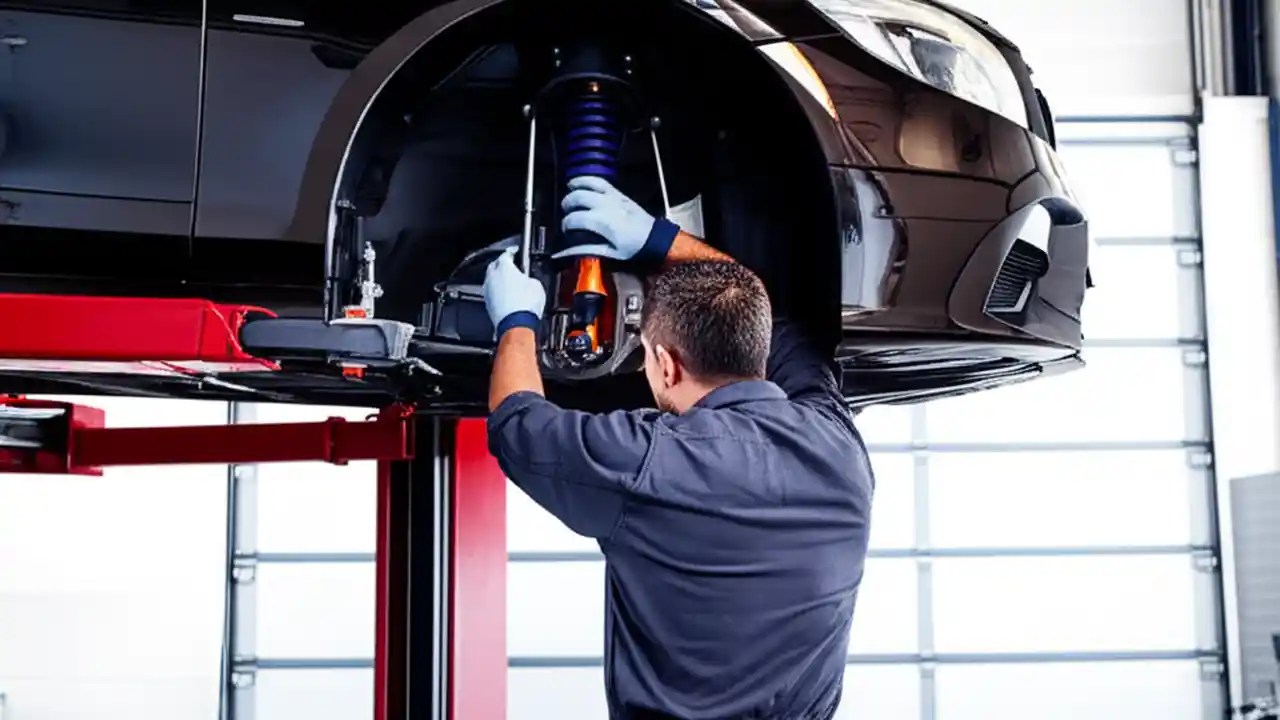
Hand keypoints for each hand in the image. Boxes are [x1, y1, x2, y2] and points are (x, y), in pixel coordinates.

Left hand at [484, 247, 545, 337]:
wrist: (516, 325)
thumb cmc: (525, 305)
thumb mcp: (537, 285)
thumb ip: (530, 277)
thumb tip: (529, 280)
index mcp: (504, 267)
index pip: (506, 254)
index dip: (512, 252)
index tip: (516, 252)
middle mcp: (492, 277)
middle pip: (494, 265)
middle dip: (502, 265)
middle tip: (512, 267)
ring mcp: (488, 291)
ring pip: (491, 279)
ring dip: (499, 279)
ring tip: (510, 283)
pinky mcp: (488, 304)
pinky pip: (492, 293)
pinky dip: (498, 292)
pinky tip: (507, 296)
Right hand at [554, 176, 679, 267]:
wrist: (654, 238)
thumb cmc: (633, 248)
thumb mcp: (610, 253)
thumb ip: (586, 249)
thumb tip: (564, 252)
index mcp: (604, 223)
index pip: (575, 218)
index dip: (566, 224)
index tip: (566, 230)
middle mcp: (606, 206)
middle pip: (577, 197)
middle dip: (567, 205)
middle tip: (567, 214)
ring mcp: (612, 197)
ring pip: (587, 185)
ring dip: (574, 189)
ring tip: (569, 197)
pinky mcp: (618, 192)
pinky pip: (599, 181)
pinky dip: (586, 180)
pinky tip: (577, 183)